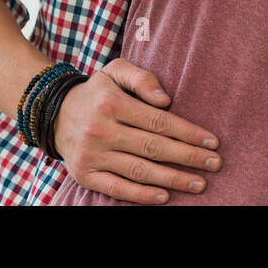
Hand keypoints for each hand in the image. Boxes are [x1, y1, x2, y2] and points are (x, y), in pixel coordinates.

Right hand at [51, 58, 221, 203]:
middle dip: (188, 158)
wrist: (53, 113)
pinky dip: (142, 195)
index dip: (188, 133)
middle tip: (215, 164)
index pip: (159, 121)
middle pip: (154, 147)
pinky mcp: (84, 176)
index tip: (212, 142)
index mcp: (112, 103)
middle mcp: (101, 130)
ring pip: (139, 170)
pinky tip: (165, 197)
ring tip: (198, 183)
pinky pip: (117, 189)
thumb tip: (166, 100)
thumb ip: (143, 78)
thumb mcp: (115, 70)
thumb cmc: (97, 91)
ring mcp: (92, 155)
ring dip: (172, 179)